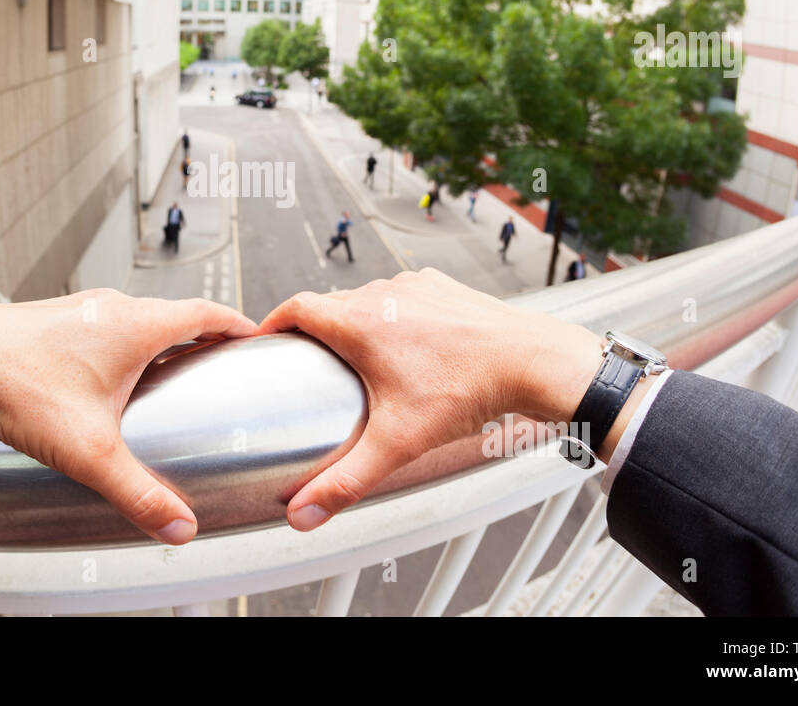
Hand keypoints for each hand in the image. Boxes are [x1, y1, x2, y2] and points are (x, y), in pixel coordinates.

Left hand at [0, 290, 256, 544]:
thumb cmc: (14, 387)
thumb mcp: (88, 450)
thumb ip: (139, 491)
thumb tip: (179, 525)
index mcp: (135, 325)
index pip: (206, 313)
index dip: (237, 325)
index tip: (256, 336)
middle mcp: (110, 308)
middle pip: (174, 313)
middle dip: (202, 336)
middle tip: (218, 360)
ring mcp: (78, 309)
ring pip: (135, 317)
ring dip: (160, 337)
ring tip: (169, 369)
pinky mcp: (51, 320)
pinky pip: (103, 324)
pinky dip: (122, 342)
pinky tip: (107, 376)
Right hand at [257, 268, 604, 531]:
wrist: (532, 361)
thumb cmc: (469, 390)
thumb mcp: (398, 441)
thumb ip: (346, 480)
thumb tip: (304, 511)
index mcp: (359, 322)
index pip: (296, 307)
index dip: (273, 322)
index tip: (265, 339)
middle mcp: (382, 295)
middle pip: (329, 305)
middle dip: (313, 330)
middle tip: (309, 360)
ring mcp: (414, 287)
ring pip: (367, 299)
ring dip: (355, 322)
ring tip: (357, 357)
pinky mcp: (442, 287)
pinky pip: (402, 297)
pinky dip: (393, 317)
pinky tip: (406, 347)